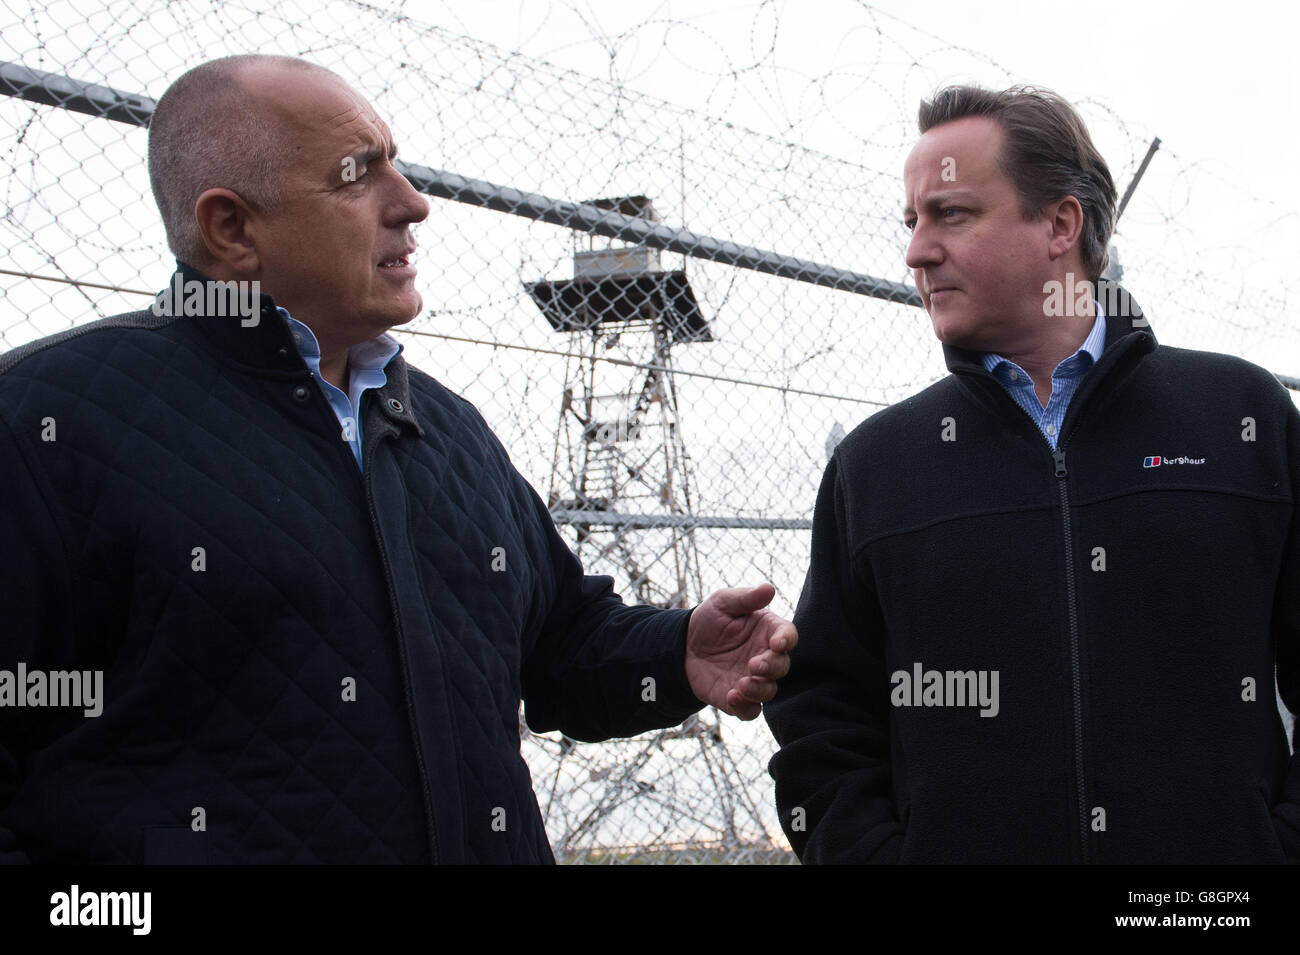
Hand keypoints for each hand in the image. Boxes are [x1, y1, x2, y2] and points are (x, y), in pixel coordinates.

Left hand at [685, 583, 796, 719]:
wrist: (683, 648)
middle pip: (782, 666)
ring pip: (769, 691)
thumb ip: (745, 598)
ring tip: (742, 684)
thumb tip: (769, 588)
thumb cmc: (708, 620)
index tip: (777, 644)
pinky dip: (745, 707)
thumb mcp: (722, 602)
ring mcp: (753, 679)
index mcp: (767, 631)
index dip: (786, 640)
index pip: (787, 636)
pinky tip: (732, 697)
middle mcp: (765, 657)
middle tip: (754, 664)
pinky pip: (750, 710)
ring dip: (759, 690)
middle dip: (772, 667)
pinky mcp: (739, 698)